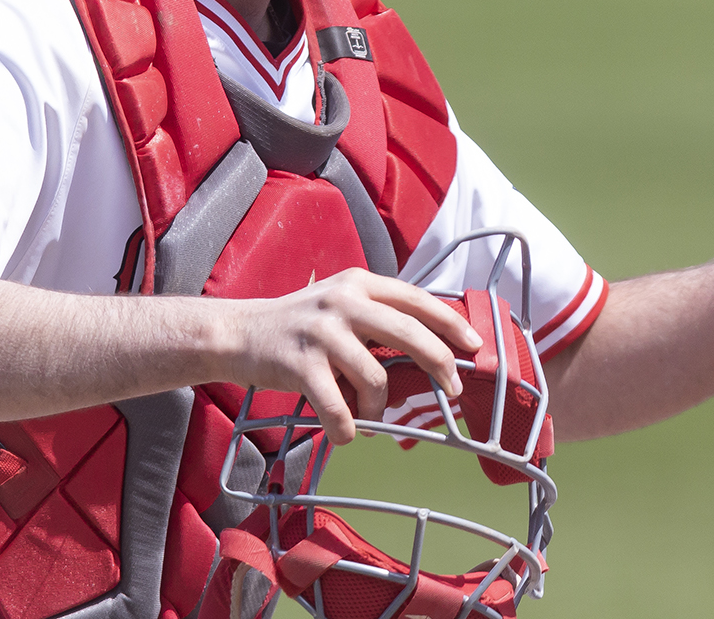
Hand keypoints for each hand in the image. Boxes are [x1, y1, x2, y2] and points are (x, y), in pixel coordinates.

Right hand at [219, 268, 483, 443]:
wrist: (239, 332)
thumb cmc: (299, 324)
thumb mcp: (340, 302)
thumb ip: (378, 314)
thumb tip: (434, 346)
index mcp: (358, 283)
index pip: (417, 300)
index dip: (450, 323)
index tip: (474, 345)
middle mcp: (343, 301)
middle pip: (410, 333)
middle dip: (439, 365)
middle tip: (452, 388)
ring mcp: (321, 332)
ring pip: (376, 378)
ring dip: (378, 408)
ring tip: (368, 416)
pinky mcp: (300, 364)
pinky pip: (339, 408)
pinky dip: (347, 427)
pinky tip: (344, 430)